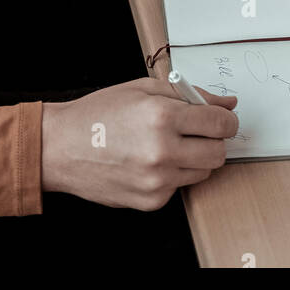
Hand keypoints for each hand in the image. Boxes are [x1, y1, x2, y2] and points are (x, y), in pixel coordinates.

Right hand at [41, 78, 238, 208]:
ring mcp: (157, 180)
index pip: (220, 124)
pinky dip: (173, 174)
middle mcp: (162, 150)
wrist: (62, 147)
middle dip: (213, 140)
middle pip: (218, 153)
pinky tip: (150, 161)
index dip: (226, 120)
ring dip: (194, 158)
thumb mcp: (143, 89)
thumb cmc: (99, 114)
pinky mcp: (151, 200)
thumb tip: (227, 104)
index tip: (222, 119)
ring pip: (203, 172)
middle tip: (196, 131)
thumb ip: (190, 95)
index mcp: (162, 115)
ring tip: (167, 144)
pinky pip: (180, 186)